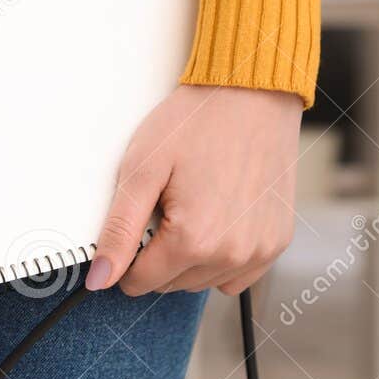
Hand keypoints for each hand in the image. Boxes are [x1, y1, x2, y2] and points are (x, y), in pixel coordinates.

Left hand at [89, 85, 302, 295]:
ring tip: (189, 207)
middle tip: (162, 206)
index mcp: (194, 241)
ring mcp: (261, 250)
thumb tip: (100, 279)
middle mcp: (233, 254)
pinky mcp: (278, 241)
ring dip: (186, 259)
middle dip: (156, 255)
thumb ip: (119, 232)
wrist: (251, 94)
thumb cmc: (194, 124)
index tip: (132, 226)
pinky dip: (219, 260)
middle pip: (170, 284)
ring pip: (202, 281)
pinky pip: (237, 275)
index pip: (140, 282)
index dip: (126, 257)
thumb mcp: (140, 172)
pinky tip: (213, 222)